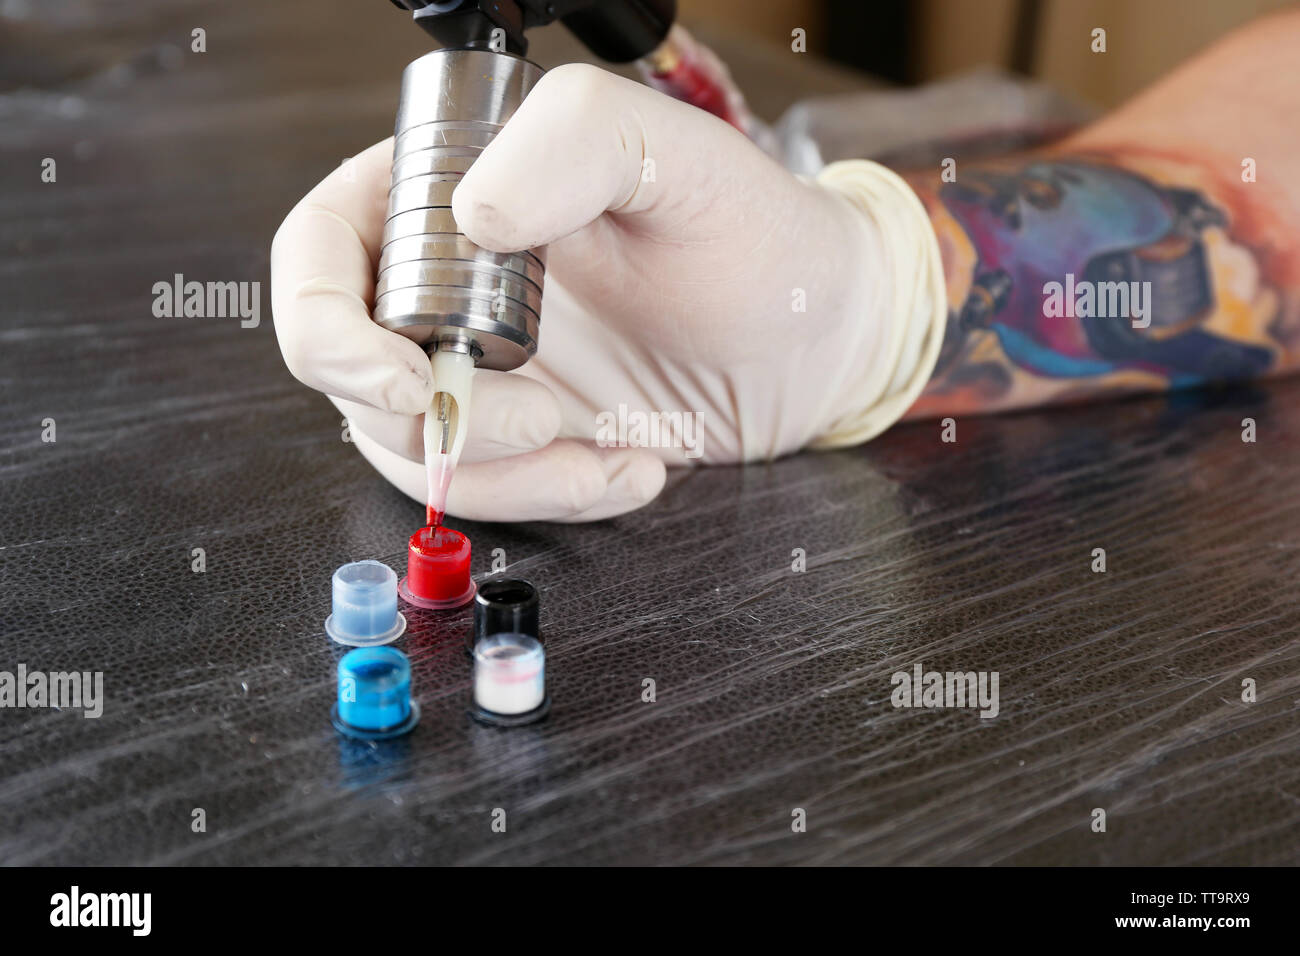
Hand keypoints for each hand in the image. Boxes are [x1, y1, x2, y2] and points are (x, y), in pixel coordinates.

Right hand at [271, 63, 885, 521]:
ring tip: (600, 451)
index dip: (330, 331)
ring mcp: (483, 368)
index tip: (409, 381)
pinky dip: (553, 498)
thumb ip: (571, 143)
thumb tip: (471, 216)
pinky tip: (634, 469)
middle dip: (433, 422)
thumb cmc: (752, 232)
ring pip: (413, 449)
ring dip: (500, 473)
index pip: (323, 255)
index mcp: (449, 192)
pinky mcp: (525, 437)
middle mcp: (450, 286)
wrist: (818, 338)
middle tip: (540, 420)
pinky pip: (491, 491)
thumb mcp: (674, 154)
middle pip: (350, 372)